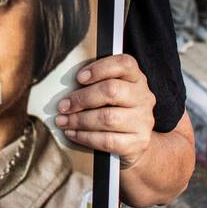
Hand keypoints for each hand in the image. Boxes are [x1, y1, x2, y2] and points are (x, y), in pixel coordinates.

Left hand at [55, 54, 155, 169]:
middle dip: (82, 98)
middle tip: (63, 106)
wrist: (134, 143)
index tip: (79, 78)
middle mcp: (143, 97)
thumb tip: (66, 85)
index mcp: (136, 78)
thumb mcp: (112, 92)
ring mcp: (143, 120)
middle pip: (112, 90)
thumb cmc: (115, 111)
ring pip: (107, 118)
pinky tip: (72, 133)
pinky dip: (85, 137)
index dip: (99, 68)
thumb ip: (96, 84)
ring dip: (79, 120)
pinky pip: (107, 140)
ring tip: (63, 121)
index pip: (124, 64)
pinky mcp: (138, 142)